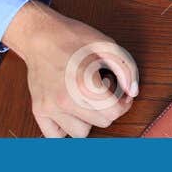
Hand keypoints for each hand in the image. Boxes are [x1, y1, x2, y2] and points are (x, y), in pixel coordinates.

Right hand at [2, 0, 137, 137]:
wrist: (40, 35)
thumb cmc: (73, 38)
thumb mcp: (107, 45)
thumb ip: (126, 69)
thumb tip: (133, 92)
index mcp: (85, 84)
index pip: (114, 113)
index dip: (124, 103)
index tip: (122, 94)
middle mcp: (66, 100)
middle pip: (102, 123)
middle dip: (109, 108)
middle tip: (104, 92)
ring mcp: (50, 108)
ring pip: (80, 133)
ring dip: (88, 120)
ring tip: (85, 100)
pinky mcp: (38, 111)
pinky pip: (56, 136)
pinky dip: (65, 128)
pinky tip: (70, 111)